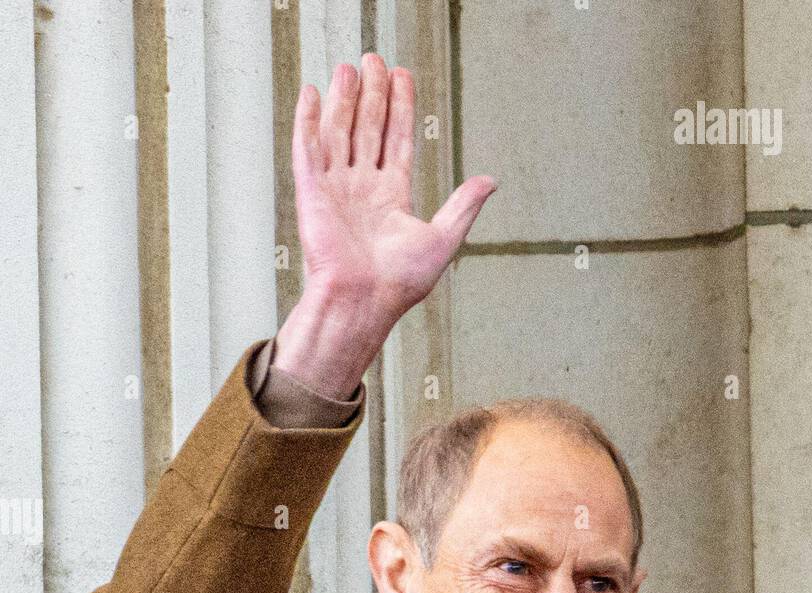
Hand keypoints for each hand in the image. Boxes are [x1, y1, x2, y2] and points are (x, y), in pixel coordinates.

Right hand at [273, 54, 496, 397]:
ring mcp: (337, 189)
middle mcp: (363, 190)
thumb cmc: (399, 283)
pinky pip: (308, 149)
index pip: (397, 141)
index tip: (402, 77)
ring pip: (341, 132)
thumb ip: (464, 206)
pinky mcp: (312, 193)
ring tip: (351, 68)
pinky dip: (309, 120)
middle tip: (376, 61)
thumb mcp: (443, 239)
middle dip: (372, 94)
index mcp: (391, 198)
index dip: (400, 108)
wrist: (363, 301)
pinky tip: (314, 94)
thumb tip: (490, 180)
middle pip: (368, 129)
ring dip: (345, 99)